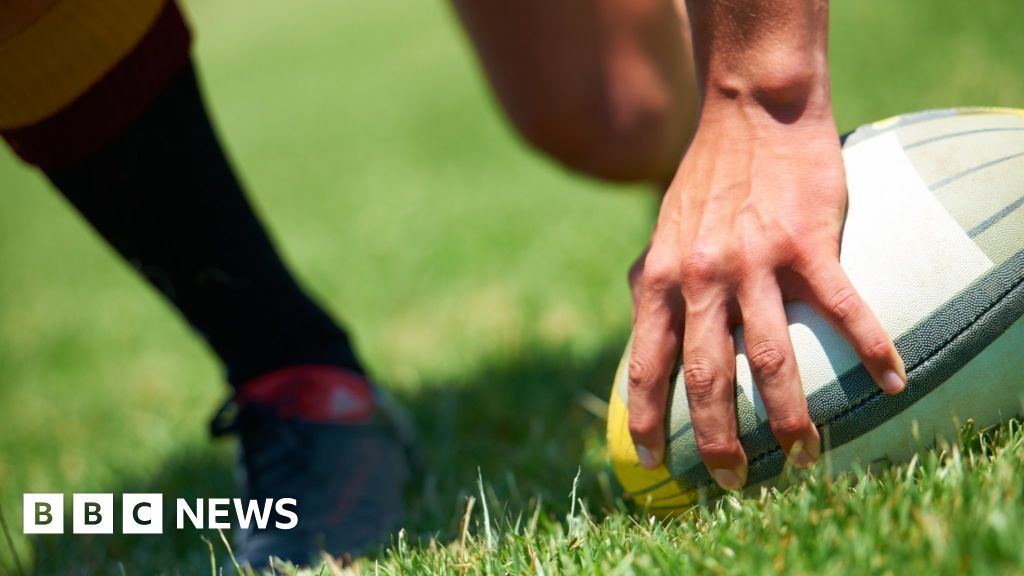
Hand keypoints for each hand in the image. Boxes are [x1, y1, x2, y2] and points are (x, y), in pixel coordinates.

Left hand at [626, 106, 906, 489]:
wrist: (750, 112)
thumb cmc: (706, 178)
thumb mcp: (661, 231)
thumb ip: (651, 281)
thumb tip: (640, 325)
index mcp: (663, 279)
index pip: (647, 363)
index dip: (647, 417)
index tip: (649, 461)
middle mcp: (702, 277)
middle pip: (708, 375)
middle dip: (716, 438)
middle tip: (732, 481)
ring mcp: (754, 261)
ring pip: (772, 355)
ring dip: (789, 414)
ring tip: (803, 456)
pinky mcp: (807, 242)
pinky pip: (842, 306)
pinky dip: (871, 346)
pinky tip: (892, 381)